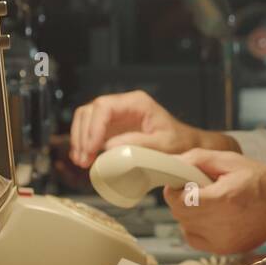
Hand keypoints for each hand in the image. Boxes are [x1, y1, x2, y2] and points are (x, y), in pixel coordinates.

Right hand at [68, 90, 239, 167]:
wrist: (185, 145)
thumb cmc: (179, 142)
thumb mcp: (164, 145)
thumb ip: (140, 144)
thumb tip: (110, 147)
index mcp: (137, 102)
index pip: (105, 107)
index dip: (94, 127)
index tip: (92, 149)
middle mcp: (123, 105)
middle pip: (91, 111)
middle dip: (83, 135)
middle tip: (84, 159)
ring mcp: (116, 115)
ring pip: (86, 118)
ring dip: (80, 139)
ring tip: (82, 161)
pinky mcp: (112, 127)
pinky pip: (90, 129)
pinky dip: (83, 142)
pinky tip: (83, 157)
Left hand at [161, 150, 265, 254]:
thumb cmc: (264, 183)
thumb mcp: (232, 161)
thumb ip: (199, 159)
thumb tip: (172, 163)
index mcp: (223, 199)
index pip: (178, 199)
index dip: (176, 188)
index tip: (185, 181)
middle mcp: (221, 224)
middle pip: (179, 213)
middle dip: (183, 198)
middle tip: (201, 188)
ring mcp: (221, 240)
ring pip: (184, 225)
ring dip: (189, 212)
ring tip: (210, 202)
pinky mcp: (223, 249)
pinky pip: (193, 238)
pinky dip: (195, 227)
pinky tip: (211, 216)